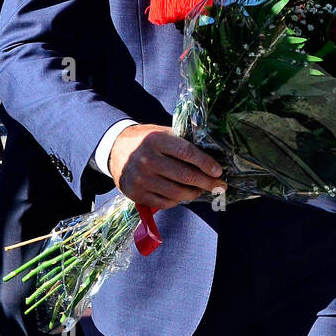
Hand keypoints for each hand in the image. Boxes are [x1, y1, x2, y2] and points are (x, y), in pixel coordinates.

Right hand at [107, 124, 223, 209]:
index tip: (219, 171)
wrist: (115, 149)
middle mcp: (147, 160)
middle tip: (220, 186)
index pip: (187, 153)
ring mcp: (140, 178)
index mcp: (156, 140)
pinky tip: (183, 194)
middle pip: (184, 175)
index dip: (206, 163)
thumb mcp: (163, 131)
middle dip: (207, 182)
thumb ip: (185, 138)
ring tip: (202, 190)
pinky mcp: (135, 193)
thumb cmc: (147, 140)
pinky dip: (178, 201)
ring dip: (194, 193)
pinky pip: (164, 203)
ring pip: (176, 193)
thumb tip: (213, 144)